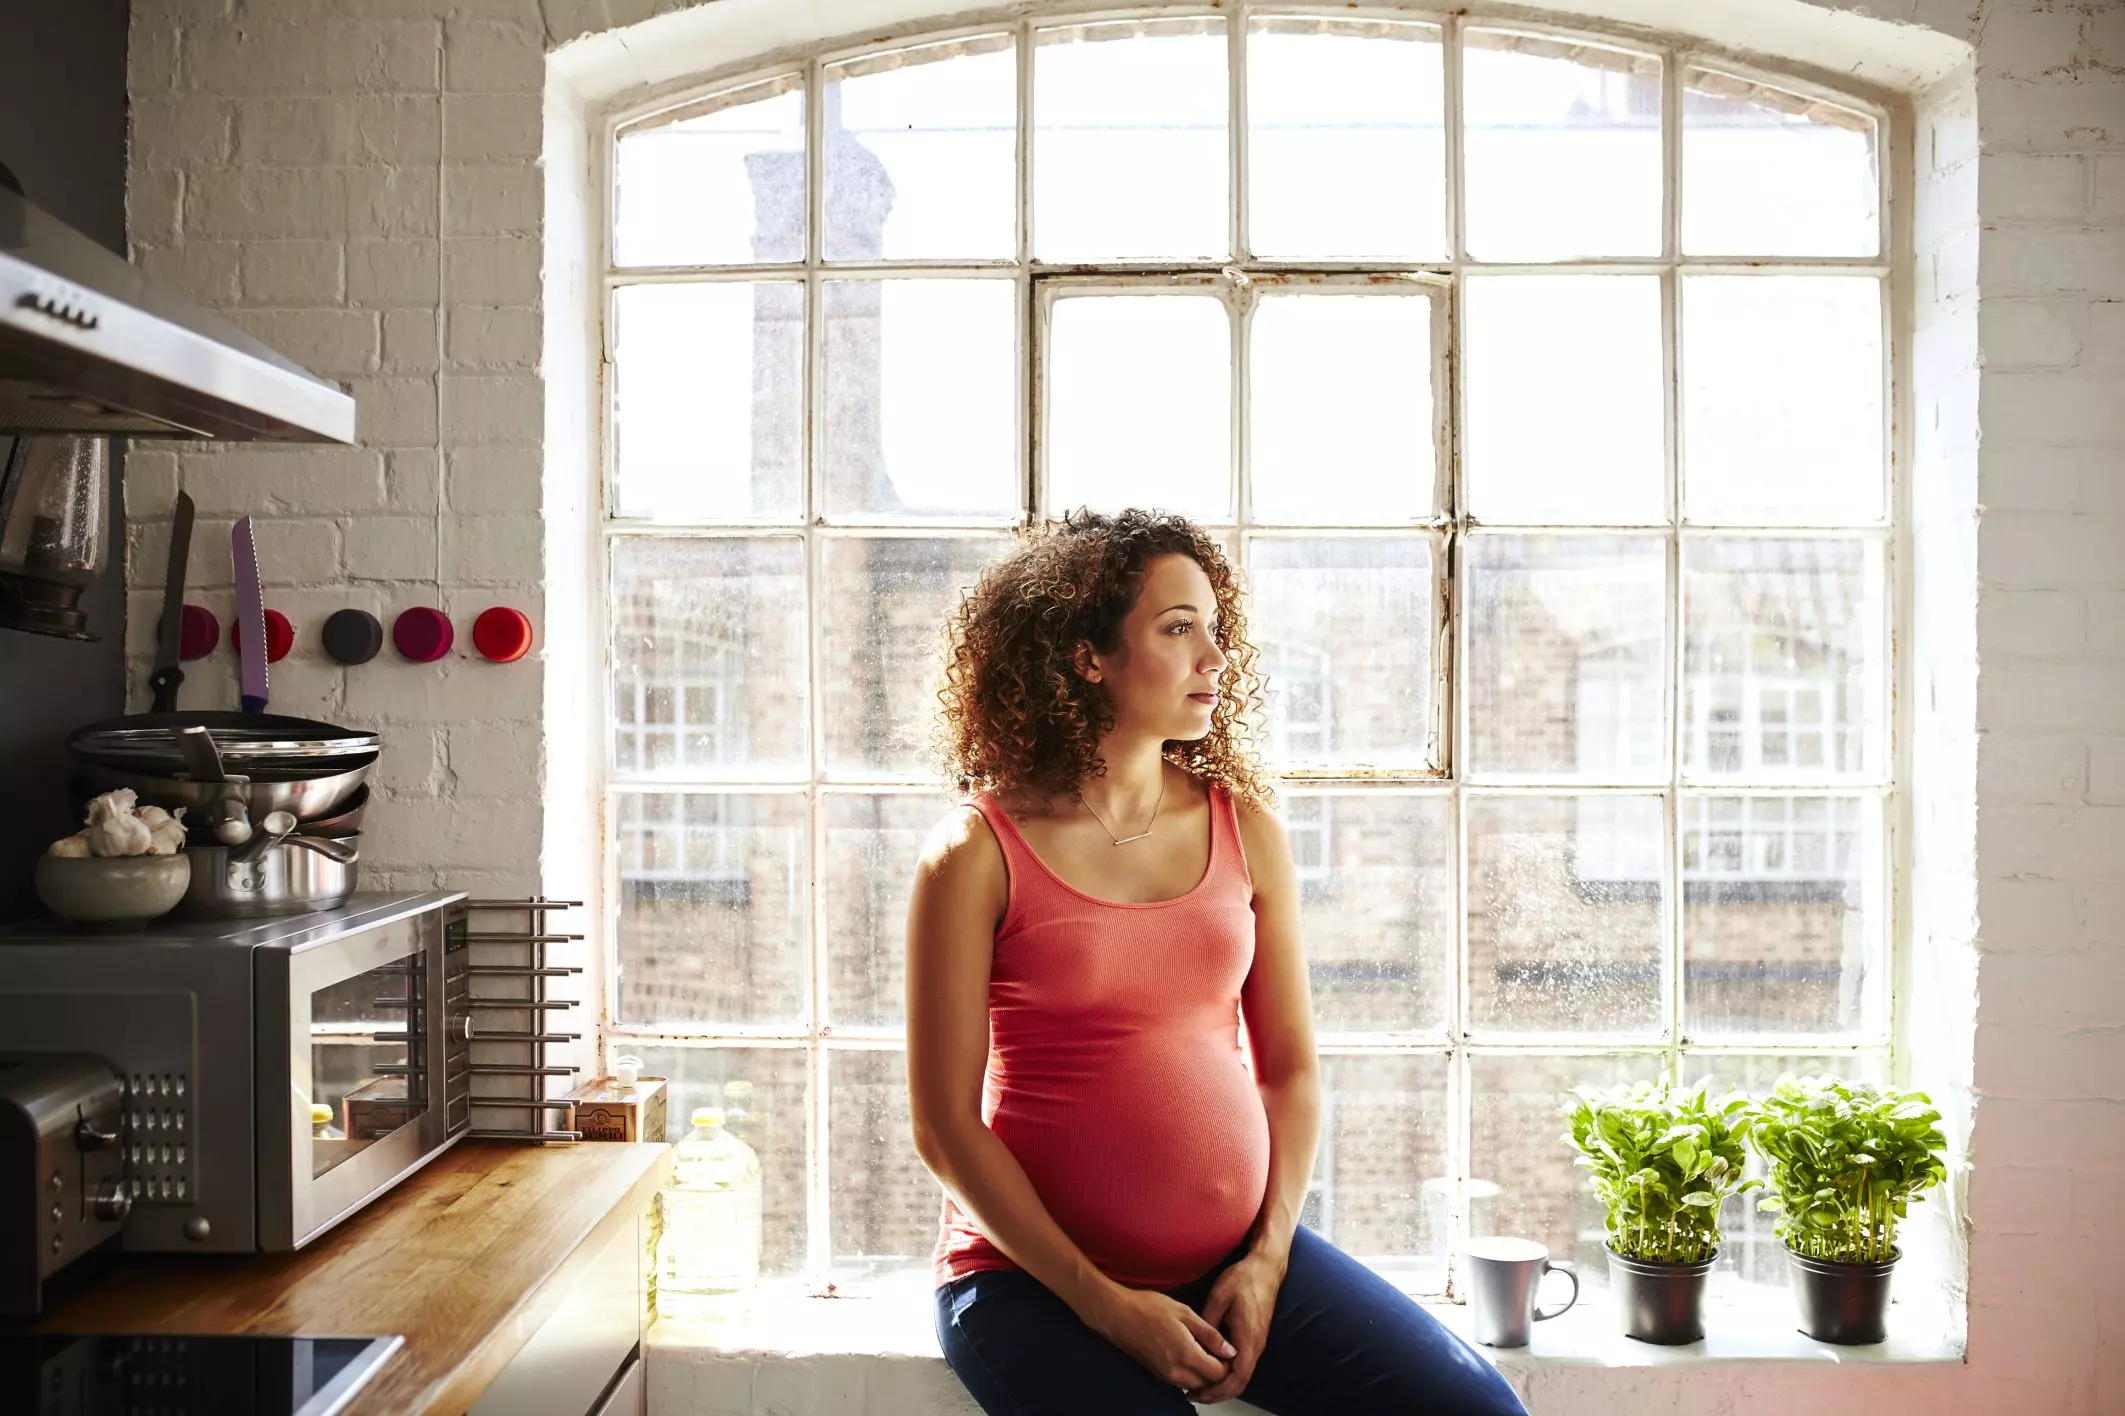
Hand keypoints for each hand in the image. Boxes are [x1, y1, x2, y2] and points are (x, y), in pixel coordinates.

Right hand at [1084, 1284, 1235, 1394]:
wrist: (1117, 1315)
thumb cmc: (1149, 1308)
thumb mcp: (1185, 1313)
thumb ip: (1210, 1334)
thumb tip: (1230, 1350)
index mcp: (1186, 1355)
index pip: (1218, 1373)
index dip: (1227, 1363)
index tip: (1227, 1349)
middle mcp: (1176, 1372)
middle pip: (1209, 1384)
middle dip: (1217, 1371)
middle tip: (1218, 1349)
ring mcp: (1166, 1376)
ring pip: (1196, 1385)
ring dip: (1204, 1373)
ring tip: (1204, 1350)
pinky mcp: (1158, 1376)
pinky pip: (1182, 1382)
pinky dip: (1191, 1373)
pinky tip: (1189, 1353)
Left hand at [1188, 1250, 1284, 1402]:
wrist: (1266, 1267)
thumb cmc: (1244, 1279)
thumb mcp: (1219, 1297)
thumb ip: (1208, 1323)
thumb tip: (1197, 1344)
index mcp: (1248, 1338)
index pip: (1237, 1377)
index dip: (1218, 1390)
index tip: (1199, 1393)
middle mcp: (1256, 1345)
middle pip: (1240, 1382)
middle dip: (1218, 1393)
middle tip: (1194, 1395)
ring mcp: (1257, 1342)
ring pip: (1242, 1374)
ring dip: (1223, 1384)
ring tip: (1199, 1386)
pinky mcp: (1255, 1337)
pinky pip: (1243, 1364)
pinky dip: (1228, 1373)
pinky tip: (1212, 1367)